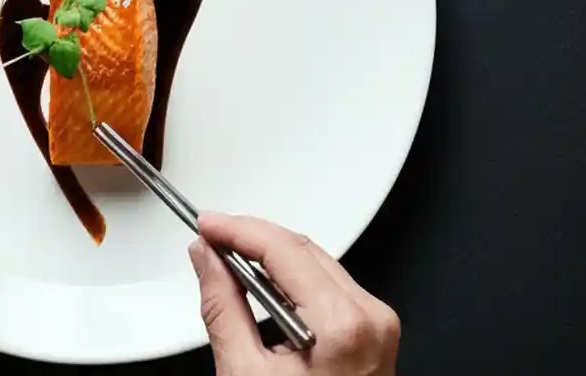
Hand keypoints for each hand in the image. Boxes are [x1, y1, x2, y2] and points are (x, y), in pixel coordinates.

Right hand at [190, 214, 399, 375]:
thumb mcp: (244, 373)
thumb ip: (222, 306)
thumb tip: (207, 259)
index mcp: (341, 326)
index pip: (283, 249)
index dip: (237, 229)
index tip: (208, 224)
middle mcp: (370, 318)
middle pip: (303, 249)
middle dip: (253, 239)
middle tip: (211, 239)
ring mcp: (379, 325)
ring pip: (319, 263)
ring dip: (273, 258)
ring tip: (231, 263)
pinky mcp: (377, 332)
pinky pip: (332, 286)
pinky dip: (295, 281)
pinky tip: (265, 289)